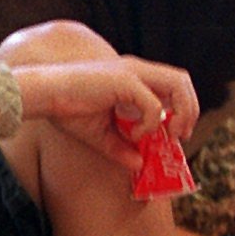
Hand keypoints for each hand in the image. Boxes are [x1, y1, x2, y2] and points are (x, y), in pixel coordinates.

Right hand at [16, 56, 197, 172]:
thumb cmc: (67, 108)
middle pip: (183, 81)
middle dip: (190, 109)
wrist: (44, 94)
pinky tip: (132, 134)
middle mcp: (137, 70)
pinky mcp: (125, 81)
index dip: (183, 108)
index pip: (172, 85)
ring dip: (180, 112)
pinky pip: (153, 106)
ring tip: (167, 133)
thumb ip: (121, 148)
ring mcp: (132, 73)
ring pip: (178, 85)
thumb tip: (139, 165)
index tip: (175, 134)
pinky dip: (149, 124)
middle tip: (179, 135)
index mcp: (133, 77)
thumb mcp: (100, 135)